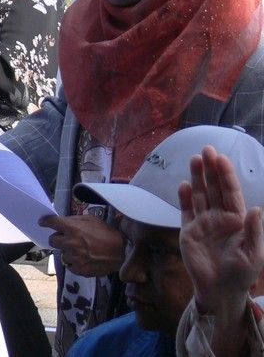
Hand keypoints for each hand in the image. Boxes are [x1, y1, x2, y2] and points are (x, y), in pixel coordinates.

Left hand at [41, 213, 124, 276]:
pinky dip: (75, 263)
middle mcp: (71, 243)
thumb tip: (61, 222)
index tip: (42, 223)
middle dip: (58, 238)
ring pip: (62, 254)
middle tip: (66, 239)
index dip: (45, 222)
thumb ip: (74, 220)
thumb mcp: (91, 220)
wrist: (123, 252)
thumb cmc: (107, 233)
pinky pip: (70, 265)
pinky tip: (85, 259)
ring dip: (68, 252)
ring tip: (82, 250)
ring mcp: (75, 258)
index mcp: (73, 229)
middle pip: (52, 240)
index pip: (51, 223)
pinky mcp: (80, 270)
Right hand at [180, 146, 263, 315]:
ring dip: (197, 177)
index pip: (231, 192)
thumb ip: (254, 231)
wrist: (220, 291)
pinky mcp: (189, 231)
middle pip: (214, 188)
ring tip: (194, 159)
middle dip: (211, 169)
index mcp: (237, 220)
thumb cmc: (242, 273)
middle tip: (206, 150)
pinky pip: (186, 210)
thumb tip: (257, 208)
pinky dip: (184, 197)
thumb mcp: (254, 253)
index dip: (226, 175)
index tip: (221, 158)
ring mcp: (203, 222)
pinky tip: (184, 185)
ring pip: (199, 194)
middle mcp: (219, 217)